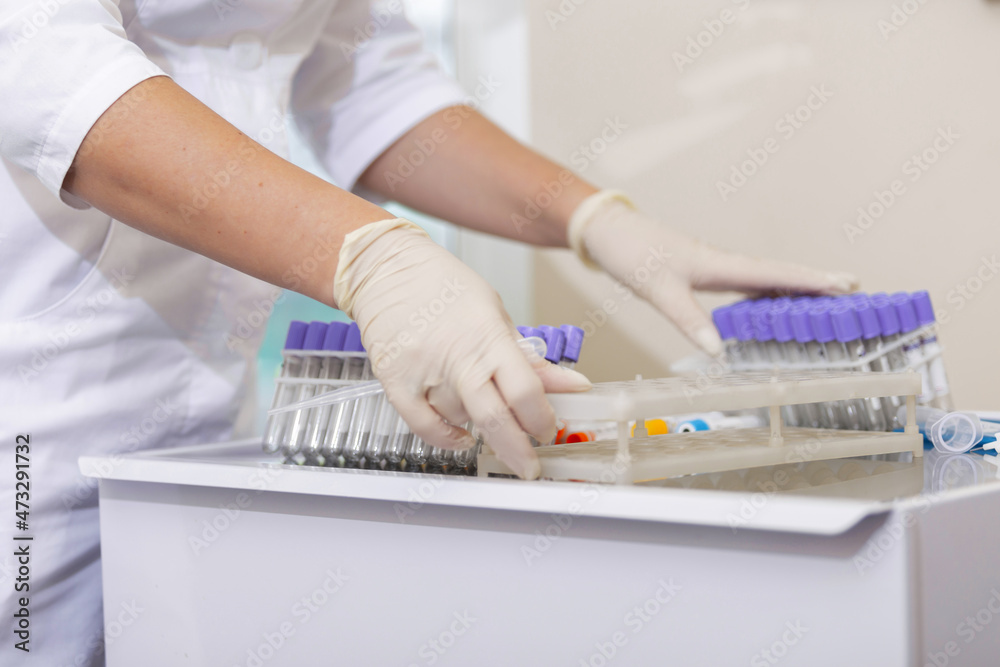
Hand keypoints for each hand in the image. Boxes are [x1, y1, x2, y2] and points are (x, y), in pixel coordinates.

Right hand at [334, 219, 591, 478]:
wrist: (387, 270)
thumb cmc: (443, 286)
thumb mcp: (495, 313)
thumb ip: (529, 358)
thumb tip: (571, 385)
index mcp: (487, 337)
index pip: (524, 390)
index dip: (541, 418)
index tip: (547, 429)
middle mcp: (456, 358)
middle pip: (493, 418)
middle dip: (517, 450)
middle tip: (530, 466)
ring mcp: (423, 373)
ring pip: (461, 420)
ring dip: (478, 426)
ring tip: (480, 405)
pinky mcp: (395, 383)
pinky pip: (423, 427)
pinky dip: (444, 438)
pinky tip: (460, 436)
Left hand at [572, 192, 857, 354]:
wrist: (608, 233)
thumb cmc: (632, 254)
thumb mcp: (659, 290)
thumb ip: (688, 319)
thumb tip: (719, 352)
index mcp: (719, 264)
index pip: (775, 274)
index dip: (812, 281)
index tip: (850, 284)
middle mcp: (722, 263)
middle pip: (778, 275)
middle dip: (816, 284)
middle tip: (855, 291)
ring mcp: (713, 267)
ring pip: (763, 279)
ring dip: (793, 289)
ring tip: (825, 301)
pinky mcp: (700, 273)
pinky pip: (743, 284)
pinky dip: (764, 293)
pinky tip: (767, 304)